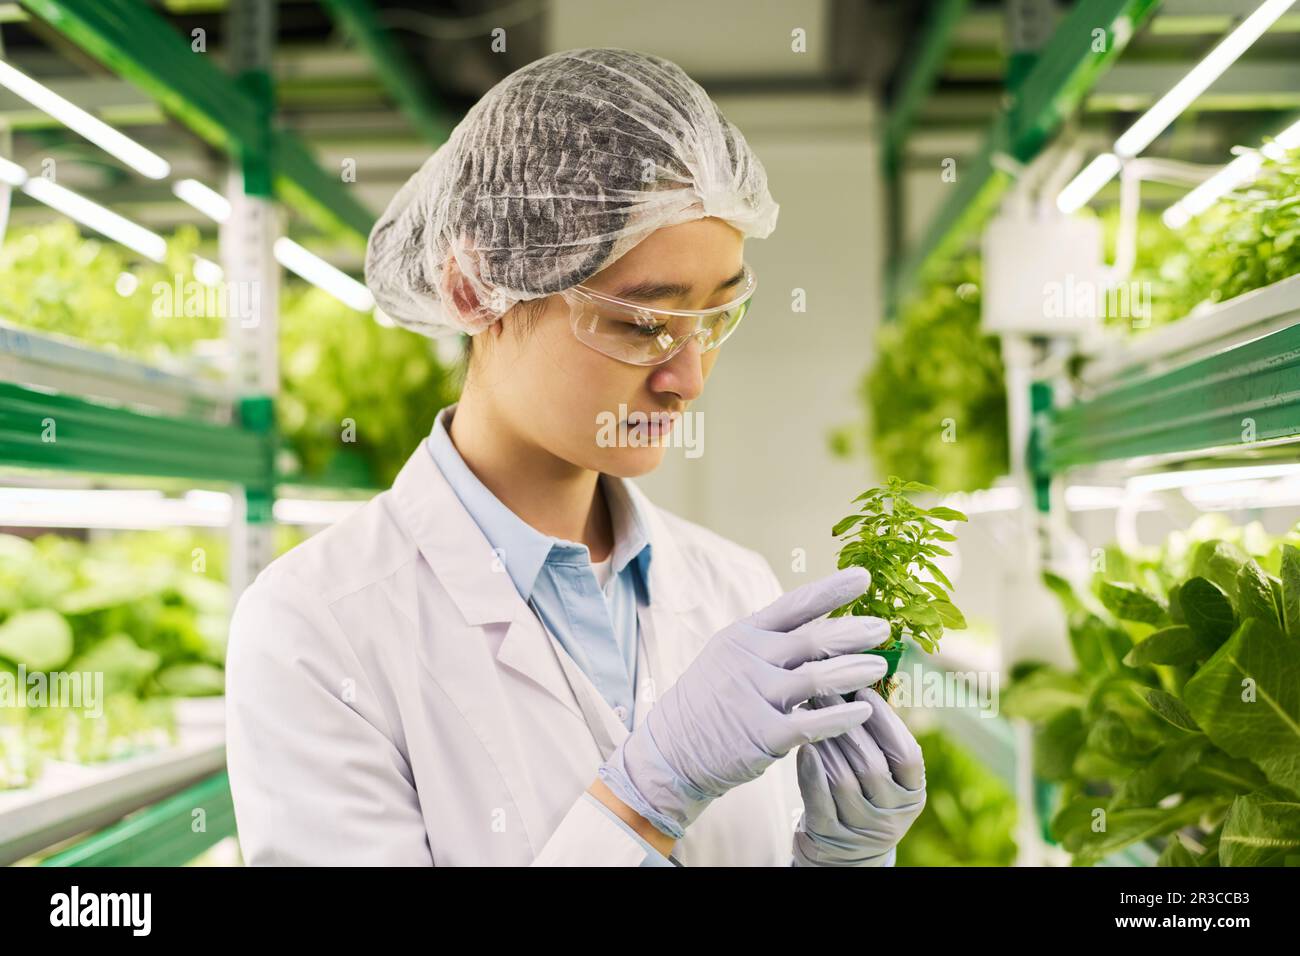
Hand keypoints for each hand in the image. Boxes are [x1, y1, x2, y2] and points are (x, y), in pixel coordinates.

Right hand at [598, 567, 888, 839]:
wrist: (672, 751)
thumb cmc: (709, 700)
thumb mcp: (727, 656)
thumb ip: (768, 642)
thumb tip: (819, 624)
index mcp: (743, 636)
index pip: (794, 605)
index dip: (831, 590)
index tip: (864, 577)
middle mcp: (750, 661)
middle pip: (813, 639)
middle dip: (854, 631)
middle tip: (885, 628)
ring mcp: (756, 697)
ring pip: (818, 679)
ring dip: (855, 671)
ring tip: (881, 667)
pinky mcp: (764, 735)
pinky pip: (813, 723)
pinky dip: (841, 716)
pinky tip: (864, 711)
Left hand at [793, 686, 926, 865]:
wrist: (844, 848)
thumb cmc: (861, 791)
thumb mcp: (883, 771)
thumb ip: (878, 737)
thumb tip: (861, 674)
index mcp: (912, 792)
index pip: (907, 754)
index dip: (886, 721)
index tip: (863, 688)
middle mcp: (893, 813)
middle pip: (872, 765)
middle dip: (847, 722)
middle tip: (825, 687)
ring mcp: (863, 828)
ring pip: (844, 780)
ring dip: (826, 742)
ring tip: (809, 709)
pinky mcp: (832, 838)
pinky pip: (821, 802)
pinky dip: (812, 772)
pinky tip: (803, 746)